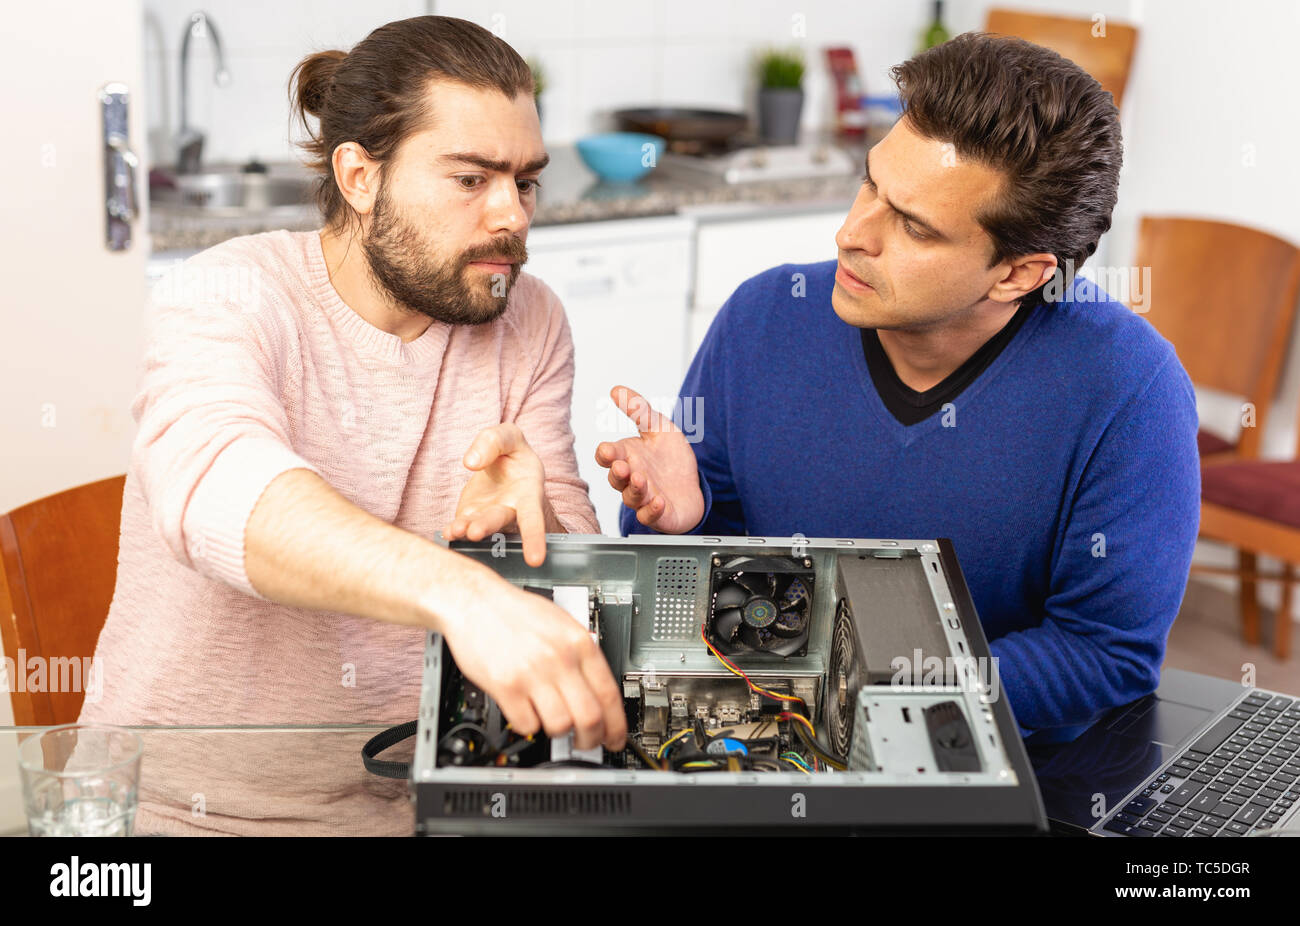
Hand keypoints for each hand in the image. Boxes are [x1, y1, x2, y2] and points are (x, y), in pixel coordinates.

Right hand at [439, 575, 627, 750]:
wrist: (475, 601)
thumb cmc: (515, 611)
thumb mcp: (562, 622)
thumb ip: (580, 653)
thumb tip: (597, 687)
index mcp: (578, 642)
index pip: (609, 694)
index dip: (616, 725)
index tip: (614, 738)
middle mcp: (559, 658)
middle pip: (590, 717)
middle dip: (591, 739)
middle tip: (585, 743)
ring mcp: (532, 672)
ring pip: (560, 725)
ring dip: (558, 733)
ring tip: (551, 724)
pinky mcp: (505, 685)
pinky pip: (527, 723)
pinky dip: (529, 725)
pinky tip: (526, 713)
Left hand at [446, 423, 556, 566]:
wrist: (506, 468)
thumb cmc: (514, 456)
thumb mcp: (510, 436)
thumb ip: (493, 441)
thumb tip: (471, 463)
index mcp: (529, 492)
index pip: (533, 517)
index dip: (535, 538)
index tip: (536, 559)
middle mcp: (511, 509)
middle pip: (500, 520)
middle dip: (488, 526)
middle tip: (475, 533)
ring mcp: (488, 515)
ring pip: (479, 524)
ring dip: (467, 528)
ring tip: (456, 529)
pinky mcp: (470, 516)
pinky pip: (462, 524)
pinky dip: (454, 529)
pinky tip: (448, 531)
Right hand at [594, 385, 703, 533]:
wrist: (694, 483)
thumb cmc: (670, 458)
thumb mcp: (658, 427)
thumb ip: (639, 410)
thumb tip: (618, 390)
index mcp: (628, 457)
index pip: (608, 456)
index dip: (605, 454)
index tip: (607, 450)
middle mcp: (632, 479)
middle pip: (617, 479)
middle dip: (618, 473)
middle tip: (622, 466)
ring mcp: (644, 498)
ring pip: (632, 498)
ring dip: (635, 489)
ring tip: (641, 480)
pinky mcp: (659, 515)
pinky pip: (650, 516)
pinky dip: (653, 510)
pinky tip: (659, 501)